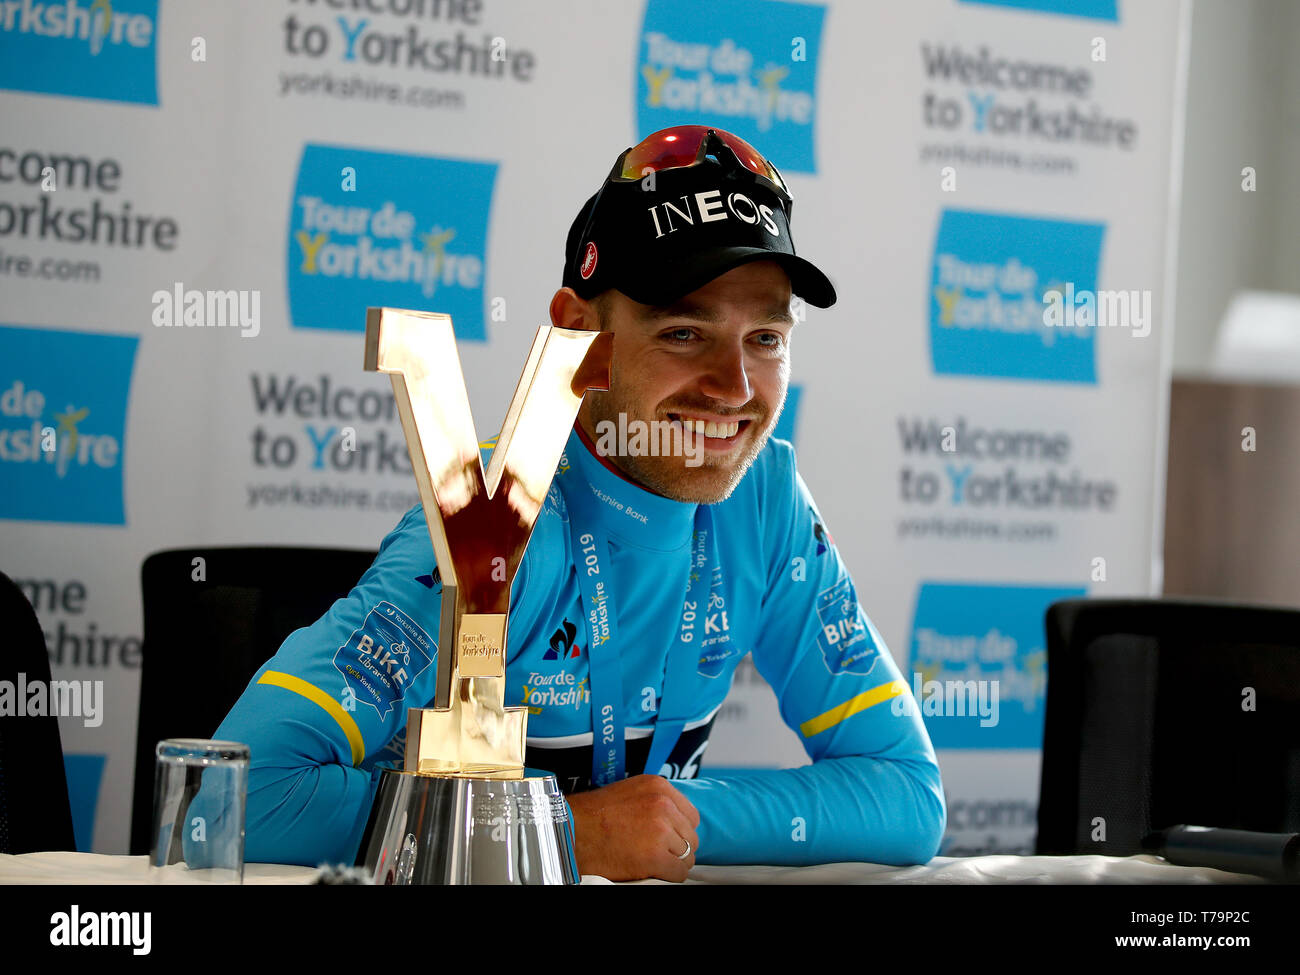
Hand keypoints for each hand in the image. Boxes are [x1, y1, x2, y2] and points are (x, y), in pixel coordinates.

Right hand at [566, 774, 700, 881]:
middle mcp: (663, 805)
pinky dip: (669, 876)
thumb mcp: (630, 792)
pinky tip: (652, 872)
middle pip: (690, 836)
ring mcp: (660, 831)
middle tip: (658, 853)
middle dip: (676, 848)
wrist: (571, 832)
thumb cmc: (593, 816)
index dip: (679, 830)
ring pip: (687, 856)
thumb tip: (676, 821)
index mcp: (658, 787)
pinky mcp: (655, 856)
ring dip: (673, 862)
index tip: (668, 838)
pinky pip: (678, 873)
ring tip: (653, 862)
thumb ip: (655, 801)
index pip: (691, 815)